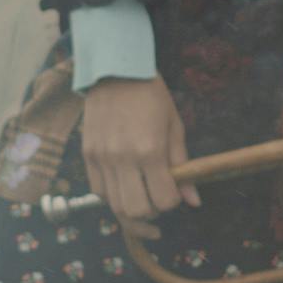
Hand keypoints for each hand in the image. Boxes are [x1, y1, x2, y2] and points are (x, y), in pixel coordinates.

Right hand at [80, 76, 196, 227]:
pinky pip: (98, 191)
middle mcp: (122, 158)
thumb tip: (194, 201)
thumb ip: (183, 166)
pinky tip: (123, 183)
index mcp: (150, 151)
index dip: (172, 202)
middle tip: (157, 198)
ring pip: (114, 205)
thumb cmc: (152, 96)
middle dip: (151, 212)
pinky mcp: (87, 155)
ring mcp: (101, 158)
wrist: (116, 70)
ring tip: (141, 194)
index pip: (163, 200)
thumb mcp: (175, 127)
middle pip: (135, 211)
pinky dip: (113, 195)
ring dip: (131, 206)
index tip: (174, 190)